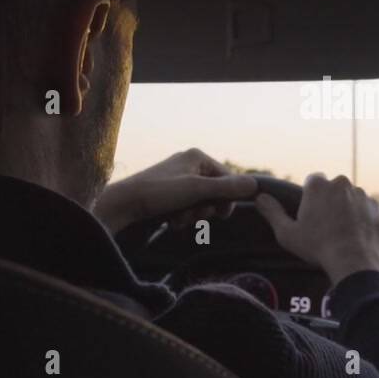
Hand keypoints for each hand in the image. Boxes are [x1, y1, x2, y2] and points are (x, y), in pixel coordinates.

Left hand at [93, 148, 256, 233]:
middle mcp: (190, 164)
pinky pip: (187, 207)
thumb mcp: (196, 190)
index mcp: (198, 156)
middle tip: (193, 214)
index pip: (228, 179)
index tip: (221, 215)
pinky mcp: (169, 194)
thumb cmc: (159, 193)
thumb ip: (226, 188)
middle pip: (215, 192)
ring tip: (178, 218)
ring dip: (193, 215)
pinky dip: (182, 217)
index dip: (227, 199)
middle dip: (205, 208)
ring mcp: (179, 179)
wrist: (123, 204)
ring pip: (201, 203)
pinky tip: (170, 220)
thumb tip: (255, 185)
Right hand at [254, 173, 378, 285]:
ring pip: (353, 200)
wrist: (355, 262)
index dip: (310, 196)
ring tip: (342, 235)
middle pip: (334, 189)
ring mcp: (364, 197)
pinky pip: (369, 214)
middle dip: (330, 202)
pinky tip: (357, 240)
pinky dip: (364, 223)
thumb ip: (272, 212)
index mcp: (319, 185)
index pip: (313, 180)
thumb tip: (260, 198)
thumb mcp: (287, 233)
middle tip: (325, 226)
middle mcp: (343, 184)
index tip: (310, 213)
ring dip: (348, 212)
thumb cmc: (318, 247)